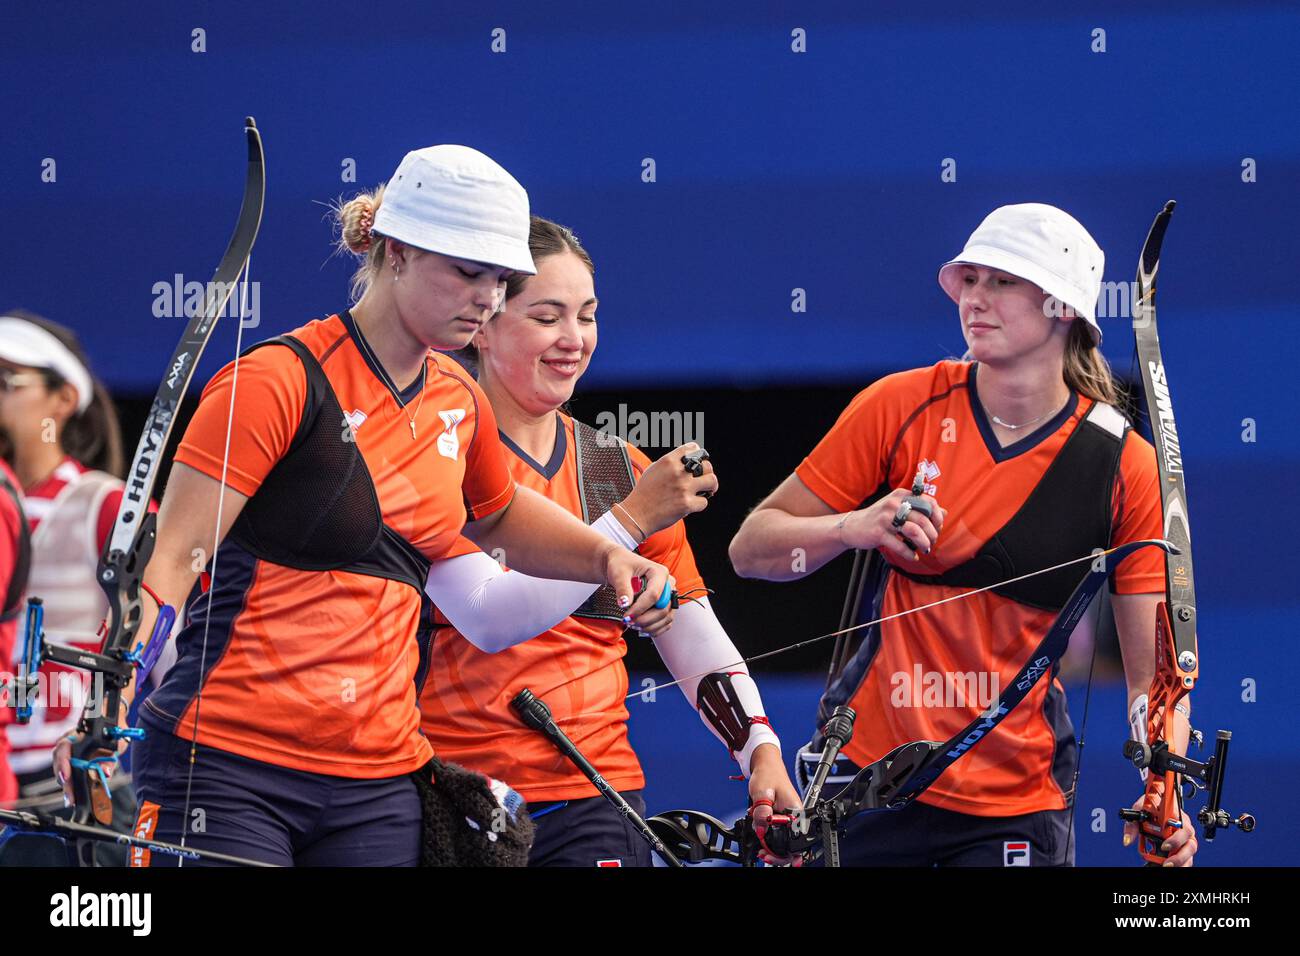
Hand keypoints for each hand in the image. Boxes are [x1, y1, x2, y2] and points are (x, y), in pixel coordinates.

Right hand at [54, 698, 130, 807]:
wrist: (112, 724)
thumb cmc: (113, 732)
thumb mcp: (116, 744)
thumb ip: (109, 759)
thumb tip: (105, 774)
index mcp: (77, 734)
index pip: (64, 748)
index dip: (63, 764)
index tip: (66, 777)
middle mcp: (67, 741)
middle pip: (59, 762)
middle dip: (64, 781)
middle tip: (71, 797)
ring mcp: (66, 750)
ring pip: (60, 768)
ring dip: (65, 784)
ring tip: (71, 799)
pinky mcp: (69, 759)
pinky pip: (64, 771)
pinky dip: (68, 783)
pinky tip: (72, 795)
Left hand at [603, 547, 675, 636]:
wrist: (623, 566)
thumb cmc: (622, 565)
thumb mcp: (619, 573)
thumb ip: (622, 588)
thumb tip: (624, 604)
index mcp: (660, 573)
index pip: (654, 595)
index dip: (640, 609)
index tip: (627, 616)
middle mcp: (668, 584)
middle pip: (663, 608)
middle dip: (645, 619)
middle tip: (628, 622)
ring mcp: (669, 596)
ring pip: (666, 617)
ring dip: (650, 626)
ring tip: (633, 626)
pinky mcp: (666, 605)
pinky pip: (666, 621)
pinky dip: (655, 629)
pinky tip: (642, 630)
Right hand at [618, 443, 717, 537]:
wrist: (637, 514)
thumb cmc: (644, 493)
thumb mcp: (654, 470)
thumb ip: (670, 463)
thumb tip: (686, 461)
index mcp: (669, 461)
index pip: (693, 448)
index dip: (699, 454)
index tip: (699, 462)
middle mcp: (678, 472)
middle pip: (707, 465)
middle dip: (707, 473)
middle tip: (704, 480)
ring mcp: (683, 488)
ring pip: (712, 481)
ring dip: (711, 487)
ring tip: (707, 491)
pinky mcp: (687, 504)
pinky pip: (704, 502)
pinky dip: (699, 504)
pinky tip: (691, 505)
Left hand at [747, 744, 803, 865]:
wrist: (766, 765)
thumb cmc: (767, 774)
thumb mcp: (761, 794)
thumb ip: (762, 813)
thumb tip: (761, 831)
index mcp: (796, 812)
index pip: (796, 842)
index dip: (782, 853)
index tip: (767, 854)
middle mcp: (796, 816)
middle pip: (792, 846)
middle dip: (777, 853)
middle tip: (763, 854)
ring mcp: (790, 817)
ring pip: (784, 841)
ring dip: (772, 846)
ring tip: (761, 845)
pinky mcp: (784, 817)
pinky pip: (779, 833)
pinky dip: (770, 837)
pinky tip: (762, 835)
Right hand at [838, 486, 945, 562]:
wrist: (852, 526)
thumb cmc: (880, 518)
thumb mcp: (899, 508)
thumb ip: (921, 508)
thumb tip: (944, 512)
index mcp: (901, 495)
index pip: (928, 502)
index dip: (937, 516)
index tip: (938, 527)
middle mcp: (894, 504)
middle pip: (923, 519)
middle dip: (932, 534)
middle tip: (932, 542)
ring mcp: (885, 518)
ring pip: (914, 531)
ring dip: (923, 543)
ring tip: (924, 549)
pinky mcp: (878, 533)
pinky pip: (899, 545)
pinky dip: (909, 553)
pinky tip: (912, 556)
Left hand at [1123, 792, 1197, 865]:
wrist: (1156, 804)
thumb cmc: (1150, 806)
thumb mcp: (1139, 810)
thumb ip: (1132, 825)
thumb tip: (1127, 841)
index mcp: (1175, 815)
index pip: (1182, 826)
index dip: (1175, 838)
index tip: (1164, 846)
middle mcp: (1184, 827)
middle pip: (1190, 842)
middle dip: (1178, 855)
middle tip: (1166, 862)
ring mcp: (1186, 837)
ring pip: (1189, 851)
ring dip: (1180, 861)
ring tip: (1166, 866)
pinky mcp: (1184, 846)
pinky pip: (1187, 857)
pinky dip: (1180, 864)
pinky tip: (1169, 865)